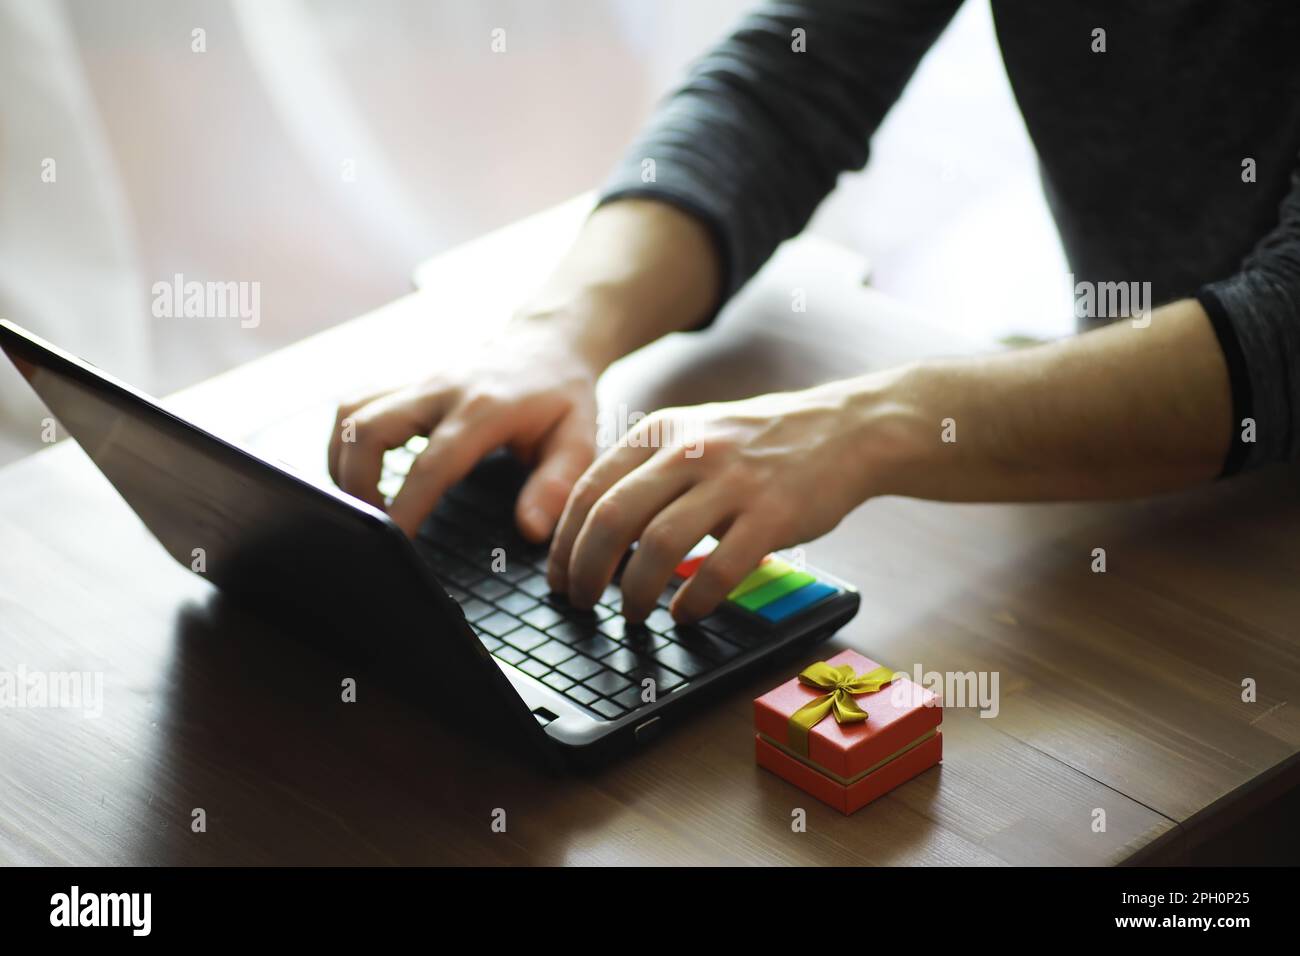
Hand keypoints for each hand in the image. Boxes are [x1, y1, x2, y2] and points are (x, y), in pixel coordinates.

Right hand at [328, 320, 600, 539]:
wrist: (548, 341)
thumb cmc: (563, 397)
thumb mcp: (578, 441)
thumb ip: (556, 485)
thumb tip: (531, 529)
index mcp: (484, 409)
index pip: (431, 463)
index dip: (407, 506)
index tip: (395, 543)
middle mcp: (440, 389)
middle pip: (368, 429)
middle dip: (357, 484)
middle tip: (375, 525)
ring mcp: (417, 382)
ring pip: (350, 414)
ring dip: (343, 462)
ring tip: (363, 502)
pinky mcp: (404, 382)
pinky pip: (354, 405)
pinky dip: (345, 440)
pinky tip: (360, 470)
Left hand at [547, 381, 879, 622]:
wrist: (845, 430)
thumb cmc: (760, 444)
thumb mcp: (692, 435)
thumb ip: (645, 471)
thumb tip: (591, 531)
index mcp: (660, 432)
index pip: (589, 490)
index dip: (565, 542)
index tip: (561, 578)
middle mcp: (690, 451)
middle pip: (613, 518)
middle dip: (587, 570)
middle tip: (582, 603)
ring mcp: (732, 481)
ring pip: (659, 545)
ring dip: (634, 591)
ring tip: (631, 613)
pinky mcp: (772, 514)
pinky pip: (719, 568)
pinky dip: (694, 601)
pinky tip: (686, 613)